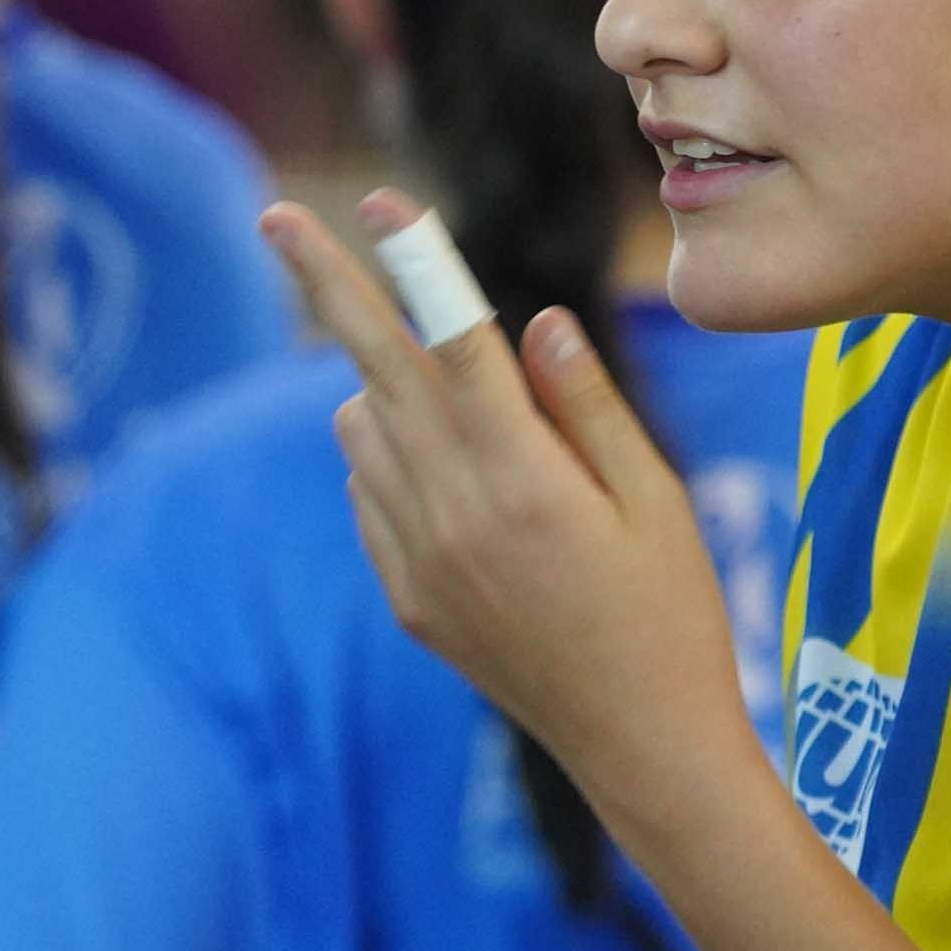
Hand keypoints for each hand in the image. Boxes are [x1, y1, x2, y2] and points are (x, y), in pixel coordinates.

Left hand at [260, 197, 745, 813]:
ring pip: (361, 430)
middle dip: (326, 286)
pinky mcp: (406, 597)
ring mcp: (418, 561)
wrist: (641, 749)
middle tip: (276, 217)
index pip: (454, 343)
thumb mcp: (656, 499)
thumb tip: (537, 323)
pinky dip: (393, 460)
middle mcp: (454, 516)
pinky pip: (370, 495)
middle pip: (373, 370)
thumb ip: (588, 407)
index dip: (415, 264)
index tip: (382, 201)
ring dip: (384, 386)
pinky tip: (464, 484)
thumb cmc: (674, 613)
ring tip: (464, 406)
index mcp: (526, 482)